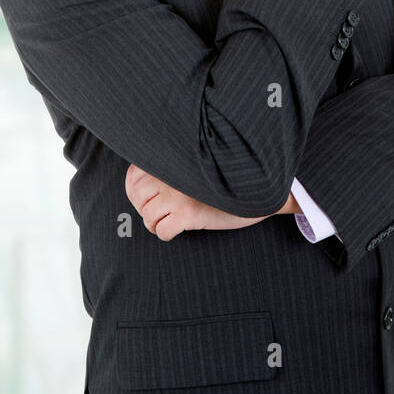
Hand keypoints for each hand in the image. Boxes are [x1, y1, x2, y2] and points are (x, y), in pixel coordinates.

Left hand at [125, 163, 280, 239]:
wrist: (260, 188)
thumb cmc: (228, 175)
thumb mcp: (197, 163)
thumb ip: (173, 166)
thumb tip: (144, 183)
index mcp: (173, 159)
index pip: (134, 175)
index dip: (134, 190)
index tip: (147, 197)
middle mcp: (173, 174)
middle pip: (137, 196)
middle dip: (144, 208)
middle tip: (158, 213)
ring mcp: (180, 194)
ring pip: (148, 215)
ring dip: (154, 223)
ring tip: (167, 222)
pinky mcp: (191, 213)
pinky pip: (163, 230)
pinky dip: (166, 234)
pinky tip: (177, 230)